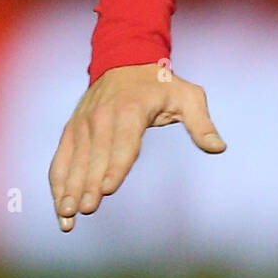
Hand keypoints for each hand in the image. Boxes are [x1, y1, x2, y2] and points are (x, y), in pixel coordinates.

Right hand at [48, 63, 225, 231]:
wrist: (126, 61)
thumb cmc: (162, 85)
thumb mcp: (189, 96)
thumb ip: (202, 123)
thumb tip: (219, 147)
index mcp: (132, 109)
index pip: (123, 142)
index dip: (115, 166)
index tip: (107, 189)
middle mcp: (103, 116)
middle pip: (95, 155)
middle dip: (89, 183)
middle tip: (85, 210)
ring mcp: (84, 123)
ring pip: (74, 159)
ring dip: (68, 188)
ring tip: (68, 216)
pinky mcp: (72, 129)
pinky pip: (62, 158)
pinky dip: (58, 182)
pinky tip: (61, 207)